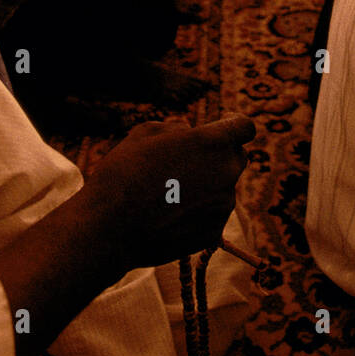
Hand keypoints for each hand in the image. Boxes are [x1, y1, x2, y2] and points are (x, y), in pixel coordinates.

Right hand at [82, 114, 253, 269]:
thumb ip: (177, 128)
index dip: (234, 123)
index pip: (244, 127)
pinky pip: (212, 214)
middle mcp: (226, 173)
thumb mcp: (145, 133)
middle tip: (188, 160)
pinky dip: (198, 211)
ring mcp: (223, 206)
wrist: (110, 227)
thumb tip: (189, 133)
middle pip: (236, 157)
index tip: (225, 123)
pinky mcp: (214, 232)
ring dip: (206, 185)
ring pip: (223, 188)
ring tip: (168, 192)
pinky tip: (169, 214)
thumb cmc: (123, 173)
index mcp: (212, 143)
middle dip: (219, 155)